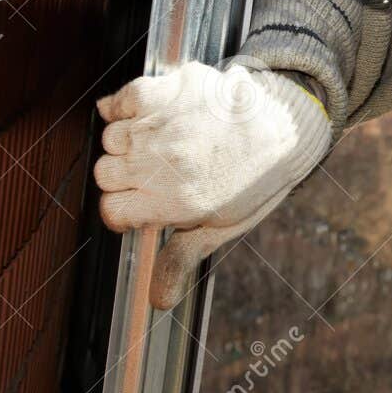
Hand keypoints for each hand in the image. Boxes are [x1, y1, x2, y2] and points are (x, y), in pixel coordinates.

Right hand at [94, 60, 331, 308]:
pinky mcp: (170, 90)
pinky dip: (123, 106)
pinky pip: (123, 99)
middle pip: (106, 174)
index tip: (138, 205)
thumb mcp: (221, 226)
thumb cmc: (255, 179)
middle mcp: (162, 164)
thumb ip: (181, 258)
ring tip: (158, 144)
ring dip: (126, 142)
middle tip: (152, 173)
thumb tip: (157, 303)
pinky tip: (142, 114)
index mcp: (174, 202)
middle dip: (123, 177)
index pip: (112, 211)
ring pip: (111, 138)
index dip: (123, 211)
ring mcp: (163, 124)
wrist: (285, 126)